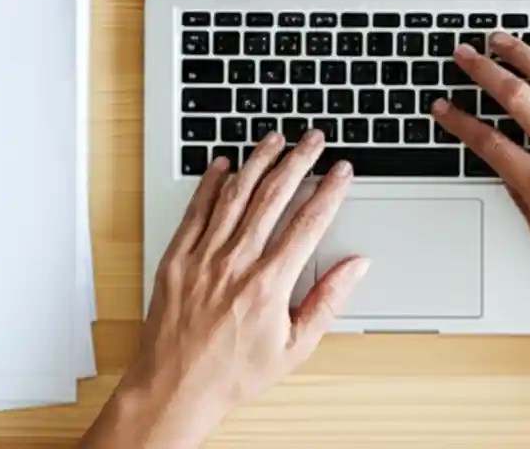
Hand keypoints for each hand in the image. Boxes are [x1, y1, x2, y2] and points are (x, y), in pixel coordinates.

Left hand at [81, 130, 367, 448]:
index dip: (329, 191)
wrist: (174, 390)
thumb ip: (328, 301)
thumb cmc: (232, 375)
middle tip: (313, 140)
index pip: (308, 223)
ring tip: (275, 139)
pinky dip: (209, 184)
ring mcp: (202, 258)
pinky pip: (195, 211)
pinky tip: (223, 165)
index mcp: (268, 285)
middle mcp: (235, 264)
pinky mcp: (176, 259)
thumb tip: (355, 266)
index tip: (341, 171)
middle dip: (298, 161)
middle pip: (273, 197)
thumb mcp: (295, 349)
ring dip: (257, 162)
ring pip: (234, 195)